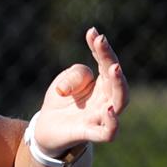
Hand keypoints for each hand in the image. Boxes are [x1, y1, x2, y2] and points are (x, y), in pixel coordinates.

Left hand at [32, 27, 127, 155]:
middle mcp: (107, 99)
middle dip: (113, 62)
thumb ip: (76, 75)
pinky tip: (108, 110)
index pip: (107, 64)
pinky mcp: (90, 133)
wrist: (46, 128)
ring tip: (113, 68)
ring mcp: (100, 117)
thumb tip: (87, 77)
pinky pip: (109, 132)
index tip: (93, 33)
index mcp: (103, 84)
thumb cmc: (62, 102)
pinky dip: (112, 123)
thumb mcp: (65, 81)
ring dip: (119, 85)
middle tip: (103, 46)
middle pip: (118, 81)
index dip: (102, 49)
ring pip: (120, 103)